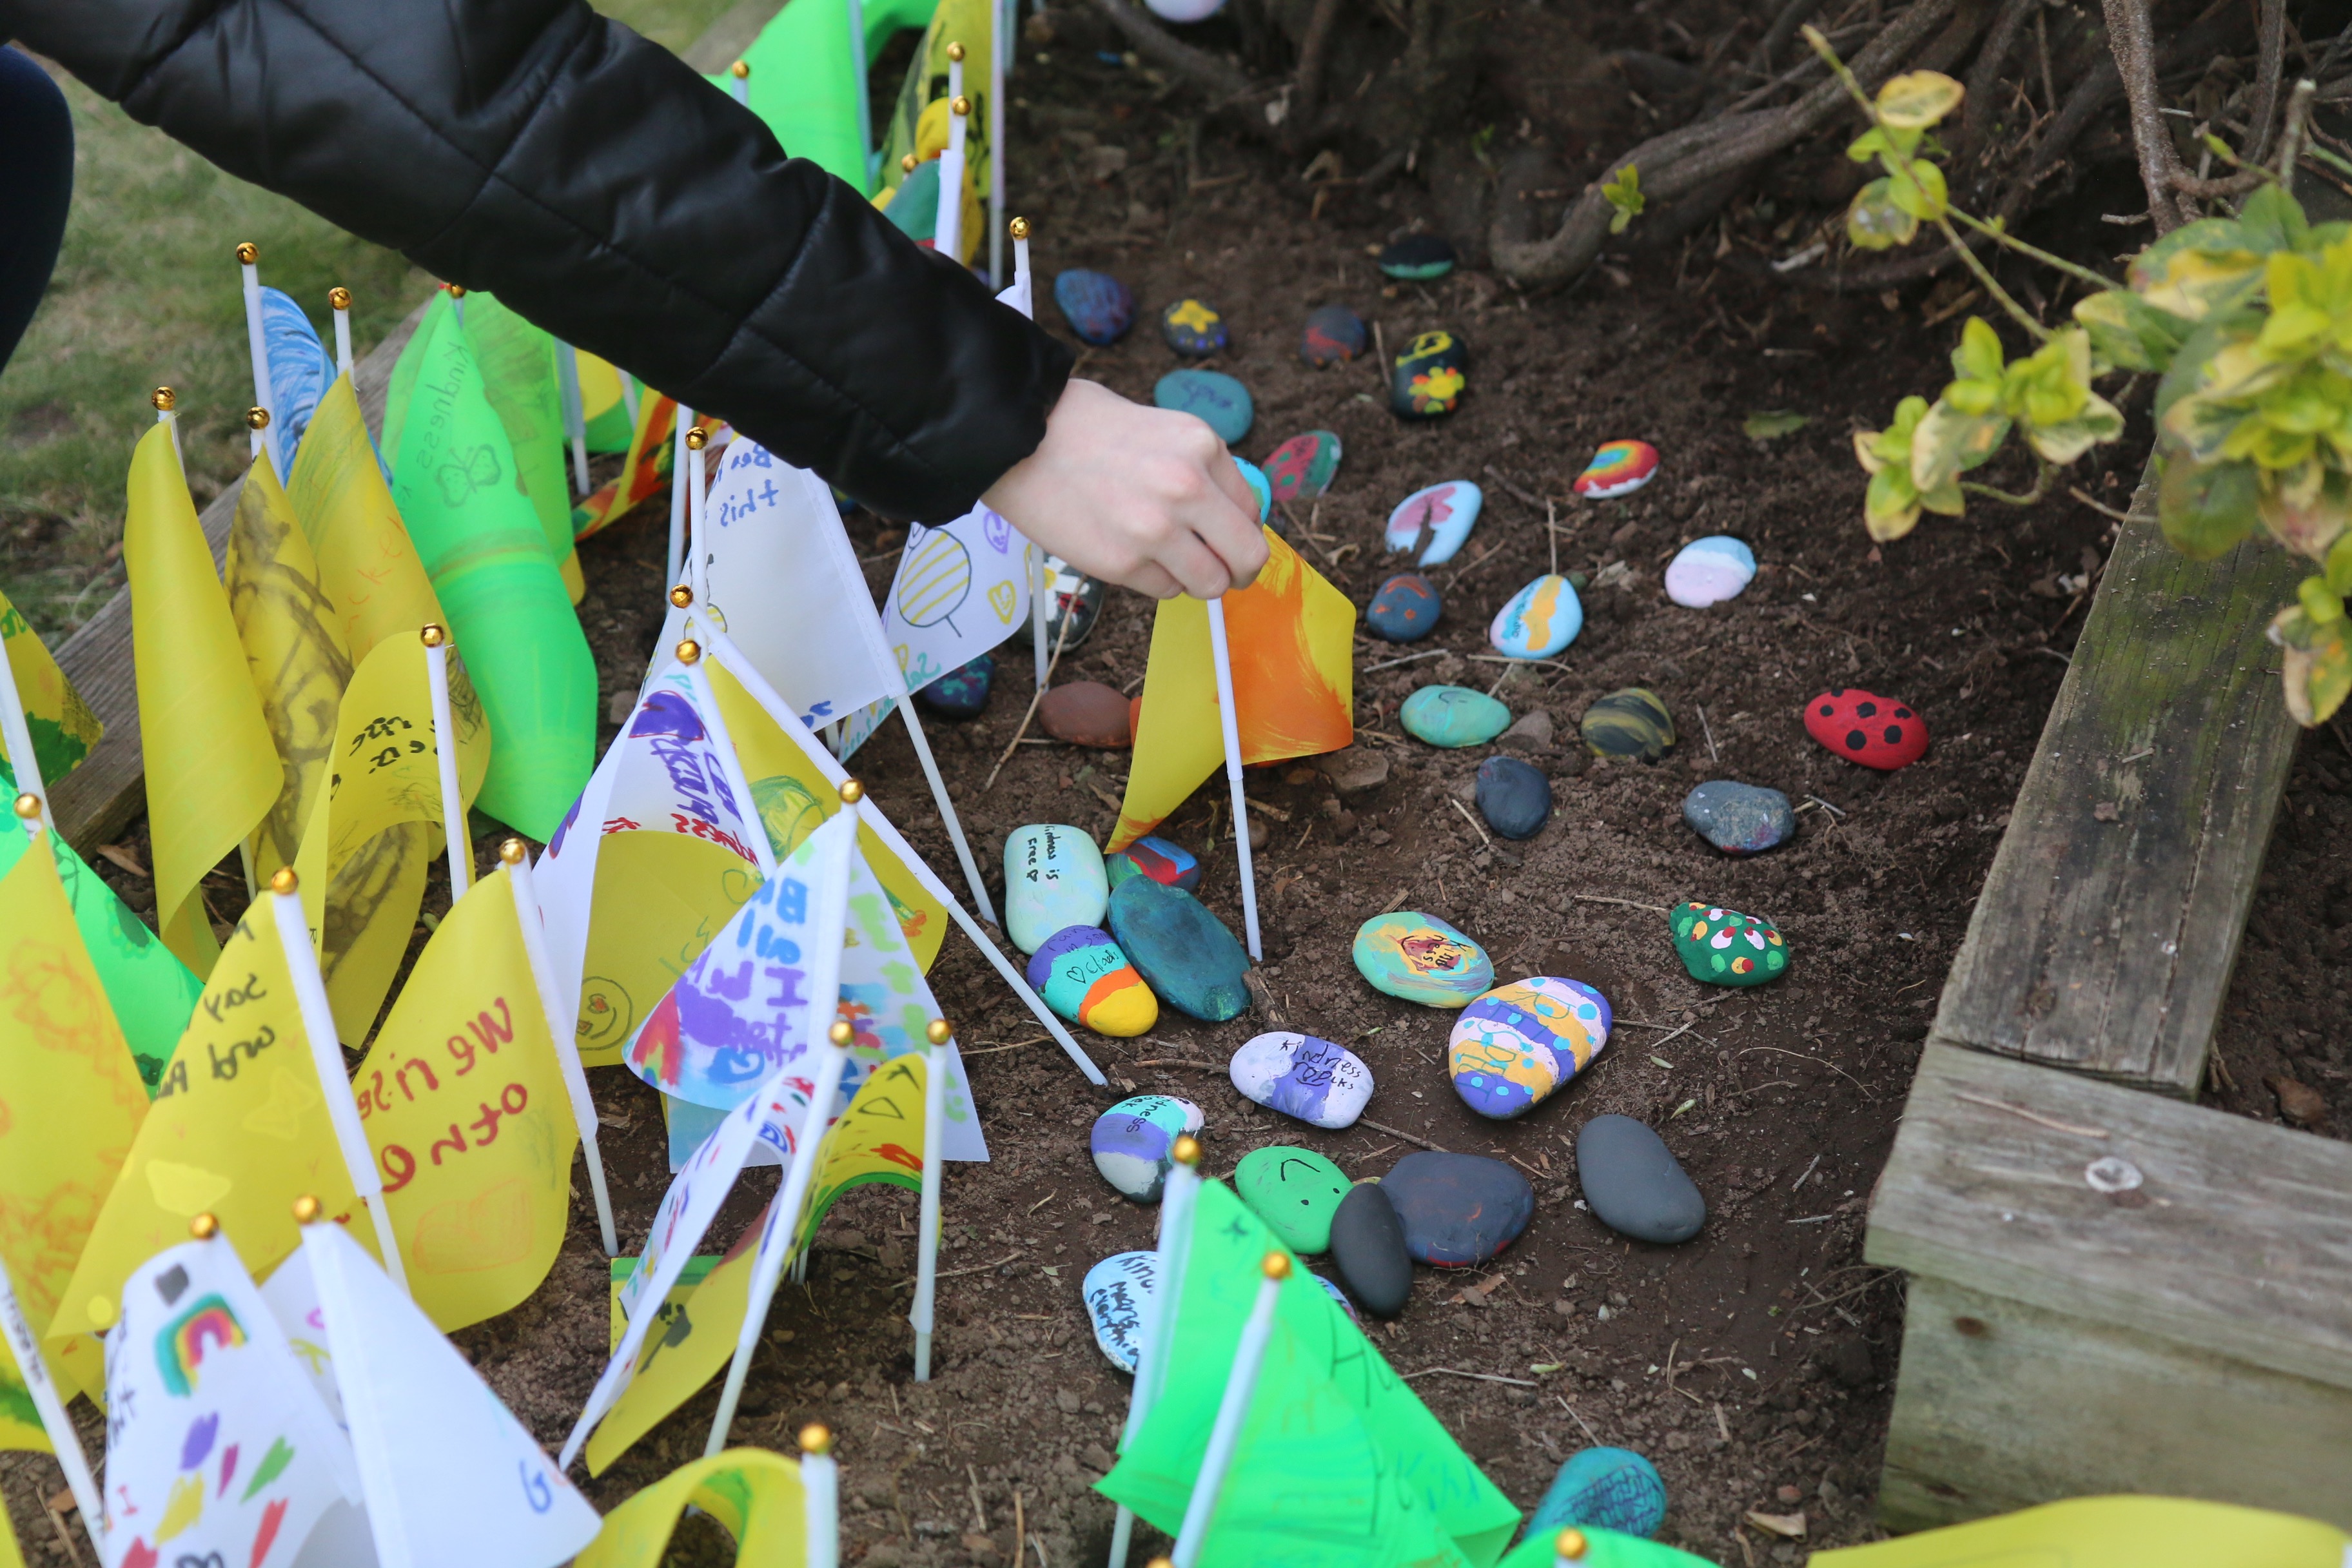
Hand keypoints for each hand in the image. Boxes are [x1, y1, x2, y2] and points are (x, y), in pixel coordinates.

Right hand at [981, 378, 1267, 599]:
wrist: (1021, 437)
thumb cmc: (1087, 429)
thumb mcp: (1165, 429)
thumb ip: (1202, 470)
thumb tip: (1229, 518)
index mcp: (1202, 446)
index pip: (1251, 511)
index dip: (1240, 531)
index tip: (1226, 539)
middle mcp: (1187, 488)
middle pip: (1247, 556)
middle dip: (1240, 571)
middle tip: (1228, 574)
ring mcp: (1155, 530)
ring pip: (1209, 583)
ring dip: (1195, 579)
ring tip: (1166, 561)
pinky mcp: (1122, 563)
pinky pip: (1164, 590)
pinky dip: (1154, 580)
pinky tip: (1127, 552)